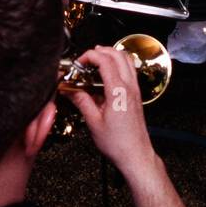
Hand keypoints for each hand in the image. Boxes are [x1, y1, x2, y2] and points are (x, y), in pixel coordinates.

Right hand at [64, 47, 155, 177]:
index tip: (78, 62)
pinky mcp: (136, 95)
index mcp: (118, 91)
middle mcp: (129, 87)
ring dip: (111, 56)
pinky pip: (129, 71)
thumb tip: (69, 88)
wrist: (135, 155)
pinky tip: (104, 77)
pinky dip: (117, 66)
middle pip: (118, 54)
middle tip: (86, 59)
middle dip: (100, 51)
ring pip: (126, 60)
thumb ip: (81, 101)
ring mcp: (135, 90)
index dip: (89, 56)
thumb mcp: (93, 122)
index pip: (105, 61)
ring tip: (95, 63)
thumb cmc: (117, 143)